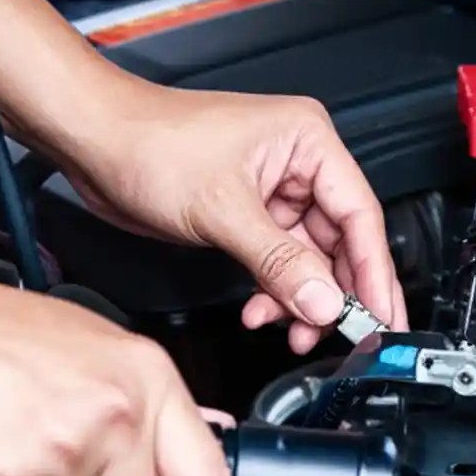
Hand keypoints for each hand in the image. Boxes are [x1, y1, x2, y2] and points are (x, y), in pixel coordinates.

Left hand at [57, 83, 407, 352]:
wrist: (93, 139)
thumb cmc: (149, 141)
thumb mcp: (223, 210)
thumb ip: (280, 263)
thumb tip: (324, 301)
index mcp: (308, 140)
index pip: (360, 215)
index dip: (374, 272)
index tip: (382, 316)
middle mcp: (298, 162)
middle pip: (341, 241)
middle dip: (336, 293)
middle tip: (346, 336)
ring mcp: (273, 189)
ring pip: (309, 258)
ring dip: (301, 299)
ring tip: (292, 330)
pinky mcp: (249, 212)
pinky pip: (280, 261)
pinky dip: (274, 291)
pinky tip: (262, 311)